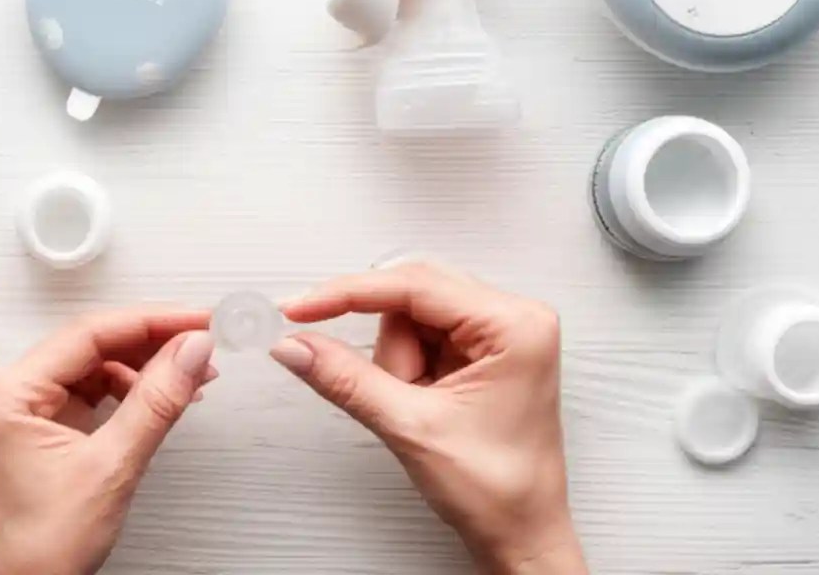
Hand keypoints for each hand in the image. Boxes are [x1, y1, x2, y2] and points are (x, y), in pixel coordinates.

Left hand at [0, 308, 216, 574]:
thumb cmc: (40, 549)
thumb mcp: (111, 467)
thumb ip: (156, 401)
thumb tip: (190, 350)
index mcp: (7, 393)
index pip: (89, 334)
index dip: (151, 322)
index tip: (198, 320)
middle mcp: (7, 393)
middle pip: (93, 345)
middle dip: (153, 344)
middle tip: (204, 342)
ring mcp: (23, 410)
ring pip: (96, 366)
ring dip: (146, 368)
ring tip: (192, 375)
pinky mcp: (41, 428)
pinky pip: (92, 392)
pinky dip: (131, 391)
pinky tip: (164, 395)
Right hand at [275, 262, 586, 574]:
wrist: (521, 533)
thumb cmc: (499, 490)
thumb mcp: (411, 428)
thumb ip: (346, 378)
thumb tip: (297, 345)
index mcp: (515, 326)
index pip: (415, 285)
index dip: (349, 293)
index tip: (301, 306)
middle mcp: (513, 319)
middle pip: (412, 296)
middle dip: (390, 349)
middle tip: (389, 390)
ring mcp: (498, 334)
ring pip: (411, 319)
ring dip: (398, 364)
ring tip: (419, 408)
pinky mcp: (480, 351)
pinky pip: (421, 338)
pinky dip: (406, 369)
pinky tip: (422, 400)